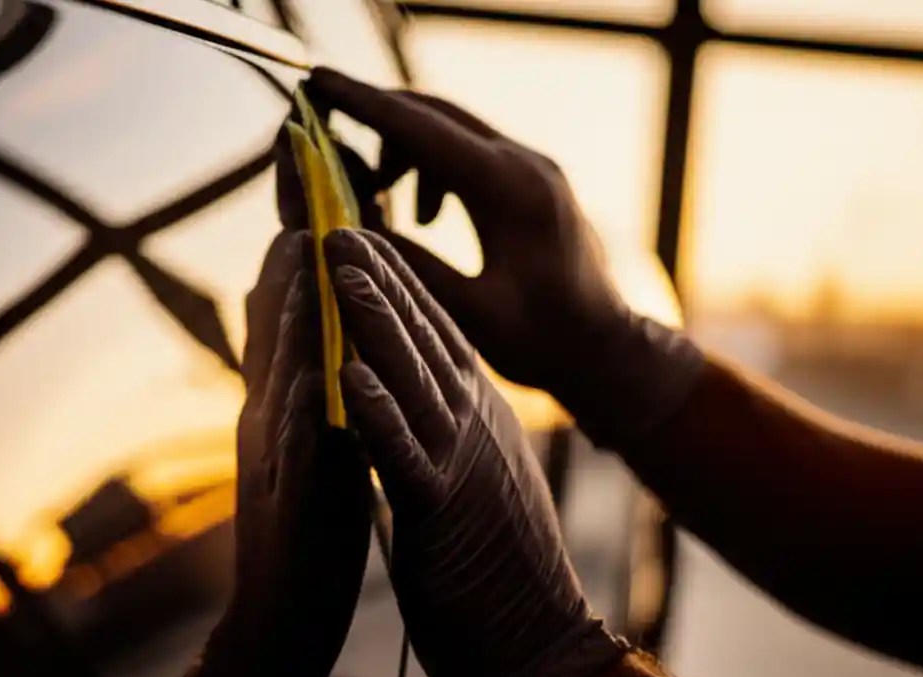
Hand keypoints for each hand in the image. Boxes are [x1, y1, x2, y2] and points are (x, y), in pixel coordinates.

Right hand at [156, 230, 372, 676]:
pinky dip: (301, 416)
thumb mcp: (305, 443)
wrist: (282, 615)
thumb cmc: (306, 524)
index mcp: (285, 404)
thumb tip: (307, 330)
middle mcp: (273, 421)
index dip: (299, 261)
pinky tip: (312, 381)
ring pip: (280, 378)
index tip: (316, 195)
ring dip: (285, 319)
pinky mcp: (291, 508)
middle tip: (298, 188)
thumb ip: (301, 387)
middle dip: (287, 263)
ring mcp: (277, 462)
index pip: (289, 321)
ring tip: (298, 258)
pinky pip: (297, 457)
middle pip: (274, 330)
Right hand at [309, 69, 701, 446]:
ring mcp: (534, 167)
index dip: (363, 103)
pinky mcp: (535, 181)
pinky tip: (427, 217)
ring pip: (453, 128)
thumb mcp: (467, 312)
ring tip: (379, 196)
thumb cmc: (544, 341)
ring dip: (406, 146)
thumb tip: (343, 231)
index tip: (316, 80)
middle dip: (376, 113)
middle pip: (435, 112)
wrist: (607, 349)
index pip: (421, 127)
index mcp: (507, 189)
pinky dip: (434, 165)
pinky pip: (473, 151)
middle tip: (322, 118)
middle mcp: (524, 163)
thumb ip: (407, 266)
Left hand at [325, 229, 624, 676]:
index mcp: (474, 412)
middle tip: (337, 218)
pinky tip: (347, 372)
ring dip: (373, 316)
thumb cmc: (497, 557)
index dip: (395, 277)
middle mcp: (472, 422)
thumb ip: (450, 422)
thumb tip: (422, 385)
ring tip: (339, 262)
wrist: (538, 638)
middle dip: (378, 272)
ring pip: (413, 375)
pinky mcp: (441, 511)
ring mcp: (459, 461)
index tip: (359, 230)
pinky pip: (405, 453)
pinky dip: (377, 411)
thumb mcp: (475, 468)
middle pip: (423, 334)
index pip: (434, 329)